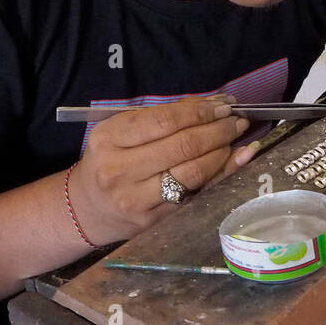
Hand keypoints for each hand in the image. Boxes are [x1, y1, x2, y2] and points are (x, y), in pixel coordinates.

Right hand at [67, 95, 255, 243]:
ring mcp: (137, 199)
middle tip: (236, 120)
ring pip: (194, 172)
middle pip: (183, 146)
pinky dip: (222, 174)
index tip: (224, 105)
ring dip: (223, 151)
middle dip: (217, 129)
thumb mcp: (120, 132)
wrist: (87, 209)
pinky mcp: (155, 220)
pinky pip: (197, 193)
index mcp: (109, 139)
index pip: (164, 121)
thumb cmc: (109, 161)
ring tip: (236, 137)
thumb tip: (211, 104)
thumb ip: (161, 117)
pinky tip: (238, 159)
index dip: (200, 112)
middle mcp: (120, 170)